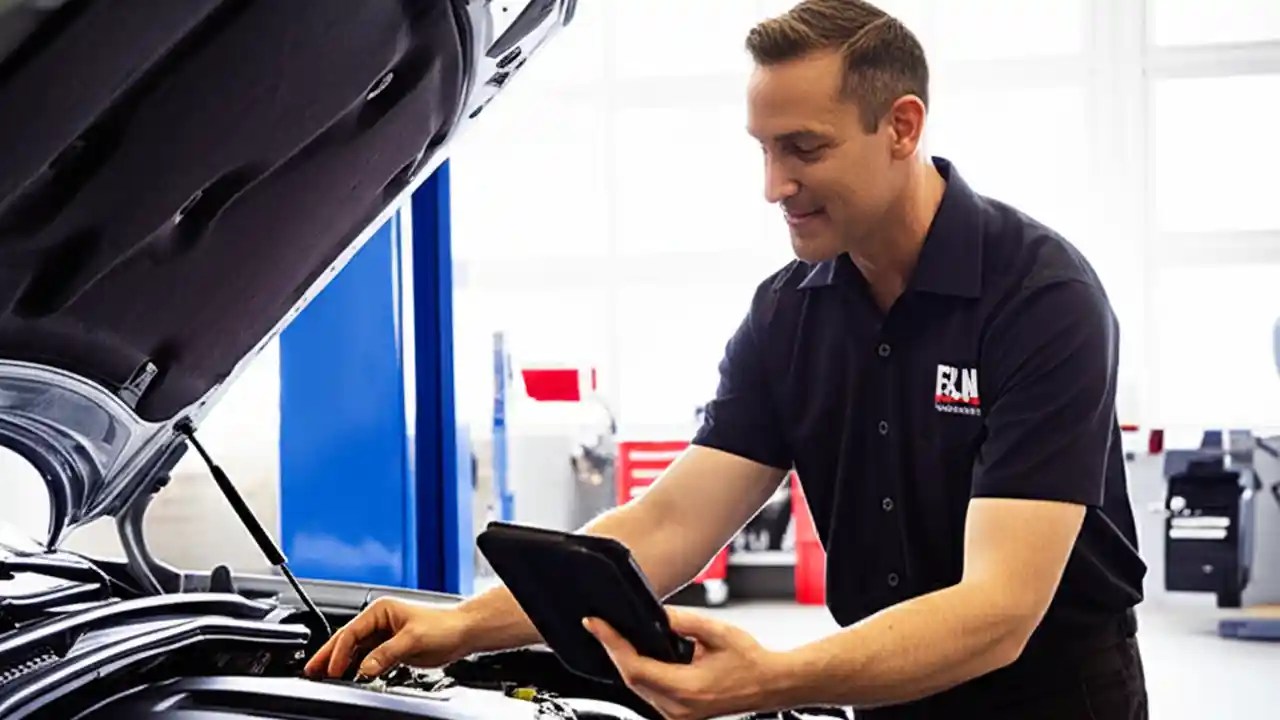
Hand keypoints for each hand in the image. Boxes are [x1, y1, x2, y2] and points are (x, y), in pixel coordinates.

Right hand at [304, 597, 473, 678]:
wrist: (464, 631)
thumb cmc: (444, 625)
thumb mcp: (412, 640)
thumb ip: (386, 654)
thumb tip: (364, 669)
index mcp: (381, 610)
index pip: (351, 632)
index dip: (338, 653)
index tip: (332, 671)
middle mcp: (380, 620)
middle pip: (346, 640)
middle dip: (328, 656)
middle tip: (311, 671)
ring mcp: (384, 634)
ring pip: (355, 650)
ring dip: (339, 662)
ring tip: (322, 676)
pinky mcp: (391, 647)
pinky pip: (367, 658)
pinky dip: (355, 667)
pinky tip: (347, 676)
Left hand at [584, 607, 788, 719]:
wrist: (771, 684)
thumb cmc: (750, 660)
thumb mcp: (716, 632)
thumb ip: (682, 621)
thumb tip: (654, 612)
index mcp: (686, 690)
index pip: (634, 667)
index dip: (611, 643)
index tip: (596, 624)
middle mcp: (678, 709)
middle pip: (631, 679)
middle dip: (614, 650)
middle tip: (599, 625)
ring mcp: (678, 716)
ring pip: (637, 688)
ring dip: (625, 662)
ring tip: (614, 636)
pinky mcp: (679, 715)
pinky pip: (649, 694)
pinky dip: (639, 673)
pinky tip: (635, 656)